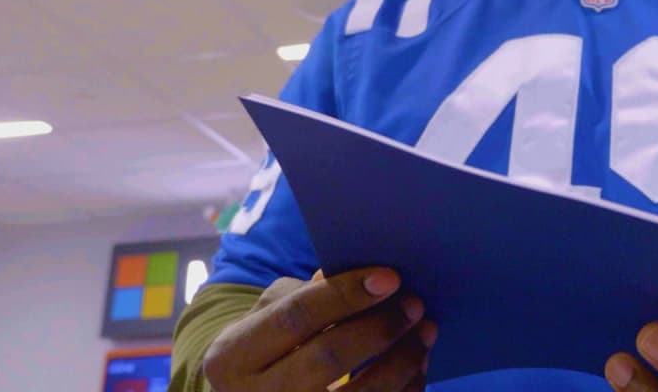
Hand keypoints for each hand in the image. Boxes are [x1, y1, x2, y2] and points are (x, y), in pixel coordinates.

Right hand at [203, 267, 437, 391]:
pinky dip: (404, 390)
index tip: (390, 277)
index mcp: (232, 356)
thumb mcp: (266, 318)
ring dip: (402, 361)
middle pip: (328, 357)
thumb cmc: (264, 350)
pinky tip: (417, 366)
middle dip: (380, 327)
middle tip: (414, 304)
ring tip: (426, 332)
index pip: (295, 317)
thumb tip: (362, 280)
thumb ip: (306, 295)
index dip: (344, 295)